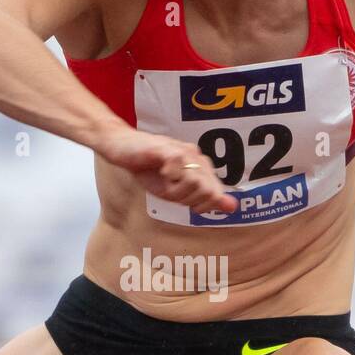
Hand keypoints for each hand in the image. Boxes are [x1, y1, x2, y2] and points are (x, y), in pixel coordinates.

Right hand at [93, 126, 238, 214]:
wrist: (121, 147)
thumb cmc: (147, 169)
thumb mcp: (178, 190)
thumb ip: (206, 197)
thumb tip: (233, 207)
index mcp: (201, 166)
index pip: (216, 194)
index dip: (200, 205)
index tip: (183, 200)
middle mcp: (196, 156)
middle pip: (208, 192)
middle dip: (188, 200)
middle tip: (171, 190)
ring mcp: (182, 150)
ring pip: (194, 183)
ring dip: (176, 191)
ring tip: (164, 180)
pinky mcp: (166, 148)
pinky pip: (177, 166)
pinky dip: (168, 176)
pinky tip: (161, 173)